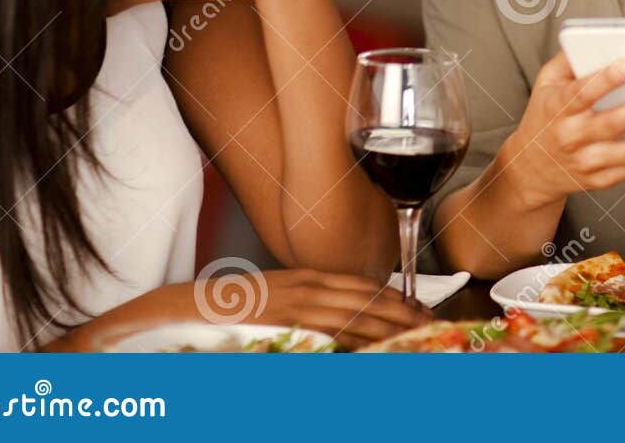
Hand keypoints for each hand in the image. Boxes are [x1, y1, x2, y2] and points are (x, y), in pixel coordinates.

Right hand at [237, 269, 432, 349]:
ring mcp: (298, 305)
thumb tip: (340, 316)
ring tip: (414, 335)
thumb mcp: (281, 294)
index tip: (417, 307)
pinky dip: (354, 339)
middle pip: (367, 298)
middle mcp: (309, 287)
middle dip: (401, 312)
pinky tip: (373, 347)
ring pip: (355, 315)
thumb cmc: (236, 305)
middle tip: (429, 323)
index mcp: (310, 277)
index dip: (394, 297)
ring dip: (388, 326)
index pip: (363, 284)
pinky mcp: (286, 323)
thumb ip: (311, 301)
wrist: (195, 306)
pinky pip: (328, 332)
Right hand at [495, 51, 624, 209]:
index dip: (609, 77)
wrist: (530, 169)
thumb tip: (600, 37)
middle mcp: (572, 138)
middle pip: (617, 122)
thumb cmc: (546, 115)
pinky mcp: (600, 181)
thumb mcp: (545, 83)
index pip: (584, 93)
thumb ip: (568, 58)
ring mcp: (587, 163)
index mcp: (558, 109)